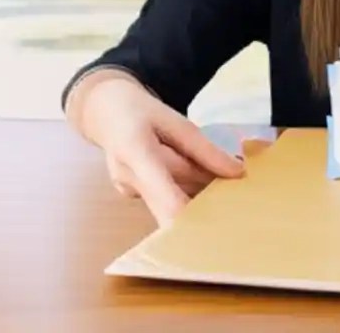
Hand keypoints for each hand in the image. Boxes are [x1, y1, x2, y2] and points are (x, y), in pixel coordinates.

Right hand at [71, 75, 244, 227]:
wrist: (104, 111)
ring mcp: (128, 191)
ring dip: (196, 191)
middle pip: (176, 199)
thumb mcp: (173, 119)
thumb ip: (202, 148)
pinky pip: (166, 198)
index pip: (166, 195)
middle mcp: (128, 178)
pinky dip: (183, 190)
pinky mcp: (132, 197)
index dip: (191, 219)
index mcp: (135, 151)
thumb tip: (236, 173)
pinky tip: (193, 177)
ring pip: (173, 200)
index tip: (218, 229)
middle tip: (233, 188)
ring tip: (215, 176)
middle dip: (205, 197)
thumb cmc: (139, 111)